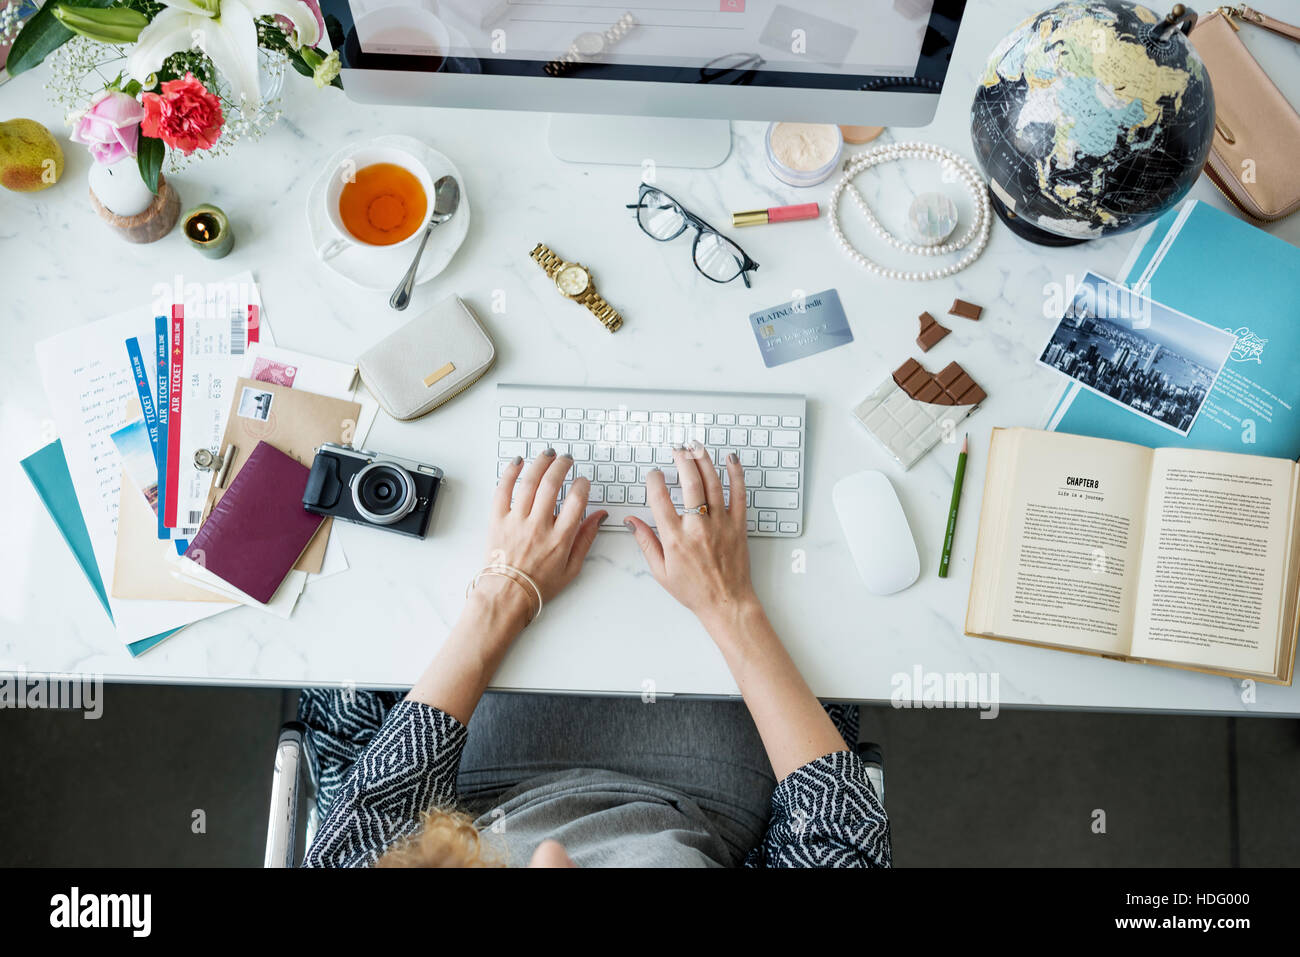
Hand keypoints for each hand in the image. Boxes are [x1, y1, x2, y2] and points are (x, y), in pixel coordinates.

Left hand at [406, 451, 604, 722]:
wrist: (506, 595)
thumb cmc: (539, 585)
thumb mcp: (572, 568)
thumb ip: (586, 538)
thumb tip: (599, 515)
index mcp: (560, 538)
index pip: (576, 500)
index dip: (582, 485)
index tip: (582, 480)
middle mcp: (539, 526)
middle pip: (552, 484)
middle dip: (562, 466)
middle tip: (566, 459)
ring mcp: (516, 521)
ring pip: (529, 482)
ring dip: (539, 463)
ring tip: (547, 454)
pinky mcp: (498, 520)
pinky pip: (503, 490)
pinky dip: (509, 473)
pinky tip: (517, 462)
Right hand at [625, 442, 758, 630]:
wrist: (727, 603)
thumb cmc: (694, 590)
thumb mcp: (661, 571)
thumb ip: (646, 542)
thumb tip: (632, 521)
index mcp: (676, 539)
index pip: (660, 499)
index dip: (654, 481)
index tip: (654, 474)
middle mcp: (698, 528)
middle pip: (690, 484)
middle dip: (681, 461)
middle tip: (677, 450)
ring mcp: (721, 525)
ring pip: (713, 484)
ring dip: (704, 461)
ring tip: (696, 447)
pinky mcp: (738, 526)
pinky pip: (739, 495)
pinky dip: (736, 475)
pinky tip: (731, 459)